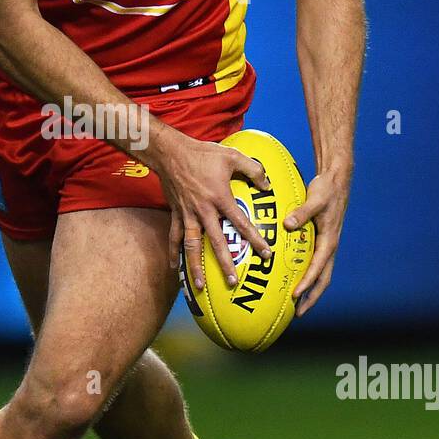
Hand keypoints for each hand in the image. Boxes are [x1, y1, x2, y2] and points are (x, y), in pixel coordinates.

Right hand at [152, 127, 273, 289]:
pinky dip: (173, 252)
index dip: (255, 239)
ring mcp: (187, 214)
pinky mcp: (176, 213)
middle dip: (225, 263)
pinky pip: (174, 237)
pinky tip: (175, 267)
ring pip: (191, 246)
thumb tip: (267, 185)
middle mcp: (204, 211)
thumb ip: (254, 170)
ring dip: (195, 267)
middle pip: (216, 242)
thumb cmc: (203, 153)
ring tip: (200, 286)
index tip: (266, 255)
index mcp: (220, 198)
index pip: (241, 224)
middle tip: (233, 281)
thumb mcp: (233, 156)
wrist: (170, 152)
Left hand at [285, 169, 350, 315]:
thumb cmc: (326, 190)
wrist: (336, 181)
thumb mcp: (315, 200)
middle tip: (298, 313)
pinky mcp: (322, 240)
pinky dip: (307, 274)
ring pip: (320, 274)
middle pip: (323, 279)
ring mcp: (326, 245)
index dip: (306, 283)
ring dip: (310, 290)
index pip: (318, 269)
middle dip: (311, 297)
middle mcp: (329, 247)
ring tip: (295, 303)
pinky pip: (315, 263)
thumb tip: (288, 224)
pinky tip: (292, 277)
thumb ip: (301, 212)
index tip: (295, 296)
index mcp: (329, 241)